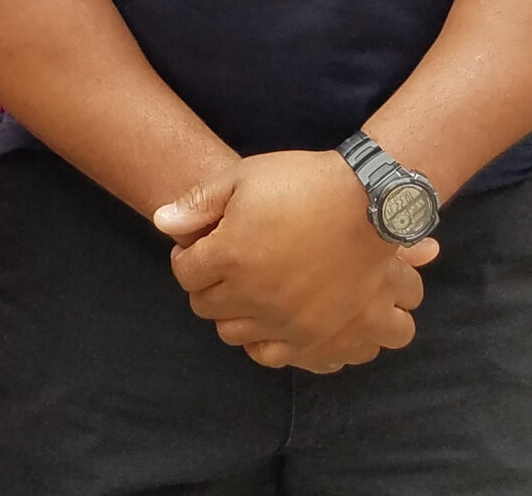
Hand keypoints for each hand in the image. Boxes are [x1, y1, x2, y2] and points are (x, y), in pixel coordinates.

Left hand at [154, 151, 434, 370]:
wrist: (371, 204)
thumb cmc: (305, 182)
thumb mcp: (246, 176)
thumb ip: (200, 203)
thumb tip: (161, 221)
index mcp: (230, 256)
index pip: (185, 272)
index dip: (190, 254)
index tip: (204, 244)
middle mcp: (252, 296)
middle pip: (206, 306)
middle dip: (209, 283)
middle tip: (227, 265)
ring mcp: (284, 321)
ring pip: (234, 334)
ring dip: (234, 312)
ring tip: (250, 287)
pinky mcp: (314, 337)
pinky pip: (272, 355)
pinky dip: (265, 340)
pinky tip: (273, 316)